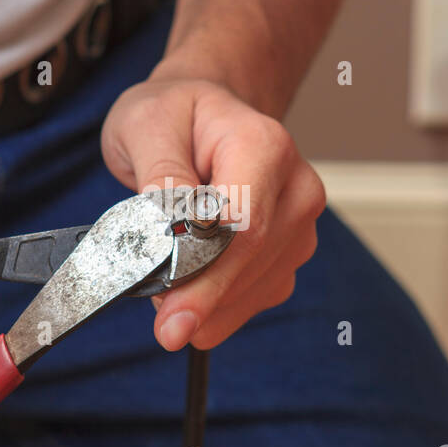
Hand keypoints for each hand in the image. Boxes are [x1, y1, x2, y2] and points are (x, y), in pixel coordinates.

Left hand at [100, 76, 325, 350]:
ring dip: (206, 304)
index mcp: (265, 145)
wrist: (204, 117)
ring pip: (255, 290)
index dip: (206, 274)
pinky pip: (254, 300)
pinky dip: (217, 308)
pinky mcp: (289, 256)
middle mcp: (296, 187)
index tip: (171, 314)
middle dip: (202, 300)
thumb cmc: (176, 116)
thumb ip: (160, 175)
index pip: (243, 224)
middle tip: (164, 330)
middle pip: (251, 263)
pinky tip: (190, 289)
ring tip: (160, 282)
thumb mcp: (147, 124)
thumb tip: (169, 230)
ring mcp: (300, 225)